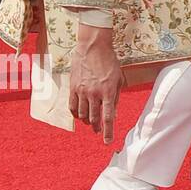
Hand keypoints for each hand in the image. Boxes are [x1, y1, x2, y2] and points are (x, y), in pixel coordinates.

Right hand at [68, 24, 124, 142]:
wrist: (93, 47)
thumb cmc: (109, 62)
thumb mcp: (118, 79)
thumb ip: (115, 97)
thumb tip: (113, 112)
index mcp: (108, 92)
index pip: (108, 117)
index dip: (108, 131)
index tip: (107, 142)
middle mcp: (94, 94)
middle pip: (94, 118)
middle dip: (97, 127)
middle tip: (99, 131)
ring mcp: (82, 91)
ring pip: (82, 114)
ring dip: (87, 121)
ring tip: (90, 123)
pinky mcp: (73, 88)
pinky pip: (72, 106)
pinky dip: (75, 114)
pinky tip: (79, 116)